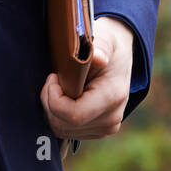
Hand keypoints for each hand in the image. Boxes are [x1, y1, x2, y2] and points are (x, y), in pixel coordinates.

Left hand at [40, 17, 134, 140]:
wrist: (120, 57)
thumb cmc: (109, 46)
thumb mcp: (105, 39)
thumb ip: (100, 47)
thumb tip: (98, 57)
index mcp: (112, 96)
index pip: (74, 114)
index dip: (54, 99)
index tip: (53, 77)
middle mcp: (111, 118)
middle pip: (63, 124)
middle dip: (50, 102)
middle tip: (54, 79)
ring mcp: (106, 127)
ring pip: (62, 129)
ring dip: (52, 108)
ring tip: (60, 86)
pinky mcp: (98, 130)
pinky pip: (66, 130)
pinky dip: (58, 115)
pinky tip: (64, 96)